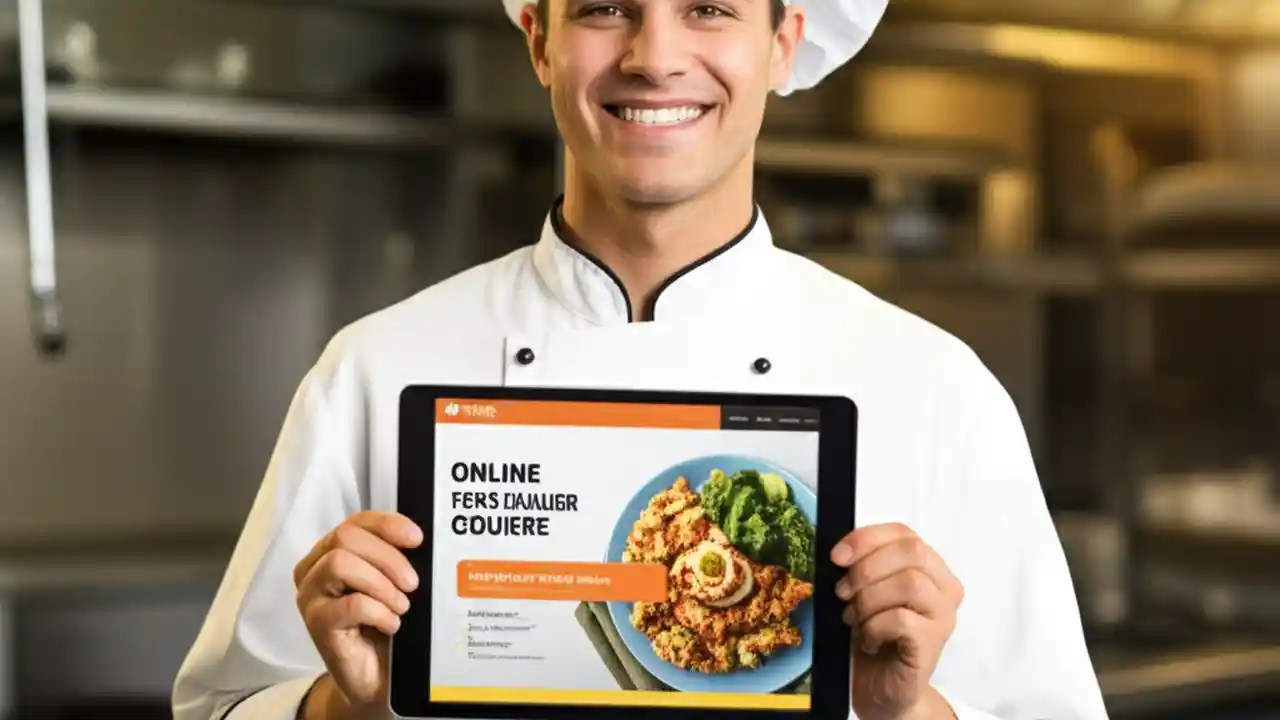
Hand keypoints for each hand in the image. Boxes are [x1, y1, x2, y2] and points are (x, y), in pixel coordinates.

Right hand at [294, 511, 422, 719]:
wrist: (375, 679)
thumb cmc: (385, 625)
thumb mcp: (393, 586)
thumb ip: (396, 561)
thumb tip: (419, 541)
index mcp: (331, 552)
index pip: (355, 522)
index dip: (387, 524)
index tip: (417, 539)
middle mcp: (313, 570)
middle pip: (345, 538)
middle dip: (387, 557)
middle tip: (412, 583)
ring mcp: (310, 597)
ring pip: (340, 564)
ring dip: (380, 583)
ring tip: (402, 605)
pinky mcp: (316, 624)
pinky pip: (349, 604)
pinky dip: (378, 612)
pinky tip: (392, 625)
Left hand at [831, 523, 962, 719]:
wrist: (882, 688)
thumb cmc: (875, 636)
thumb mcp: (866, 592)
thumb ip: (863, 566)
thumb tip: (839, 551)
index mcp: (930, 567)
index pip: (904, 533)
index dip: (867, 538)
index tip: (837, 556)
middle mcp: (944, 588)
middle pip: (911, 552)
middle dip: (866, 569)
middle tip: (843, 593)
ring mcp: (944, 615)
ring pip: (908, 583)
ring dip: (868, 600)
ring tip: (855, 619)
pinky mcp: (933, 642)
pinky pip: (901, 619)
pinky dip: (874, 627)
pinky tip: (869, 640)